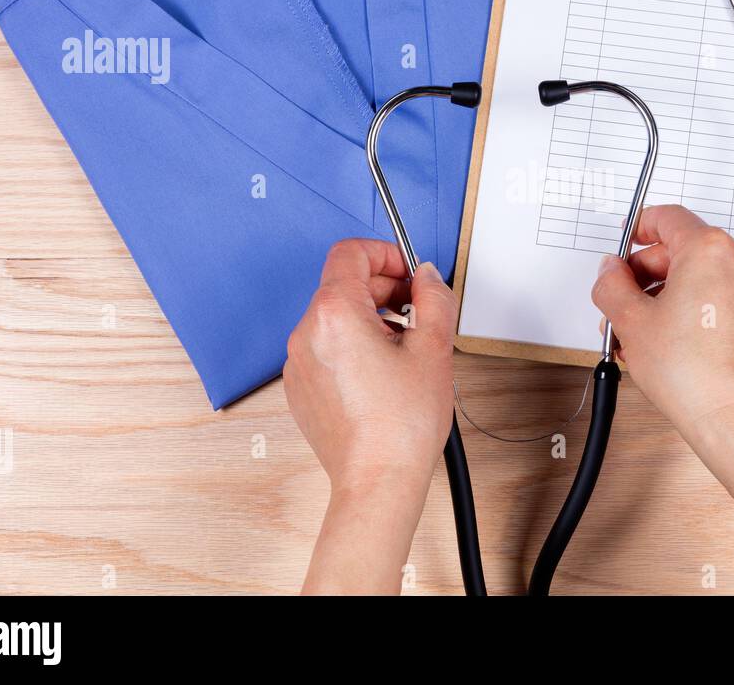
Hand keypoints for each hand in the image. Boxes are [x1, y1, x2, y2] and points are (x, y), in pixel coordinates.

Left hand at [283, 239, 456, 492]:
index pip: (350, 252)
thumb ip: (434, 298)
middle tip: (418, 312)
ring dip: (371, 319)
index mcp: (335, 314)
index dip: (385, 253)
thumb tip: (426, 277)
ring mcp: (299, 362)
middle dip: (384, 290)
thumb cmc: (401, 425)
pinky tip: (383, 373)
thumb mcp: (435, 349)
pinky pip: (327, 348)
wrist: (378, 481)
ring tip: (404, 349)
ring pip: (336, 317)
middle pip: (343, 284)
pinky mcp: (301, 387)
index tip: (408, 273)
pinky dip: (354, 346)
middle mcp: (307, 333)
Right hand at [592, 206, 733, 594]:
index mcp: (710, 249)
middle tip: (618, 304)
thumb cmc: (693, 373)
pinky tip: (664, 342)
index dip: (635, 229)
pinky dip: (690, 309)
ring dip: (663, 297)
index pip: (667, 218)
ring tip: (636, 334)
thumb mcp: (630, 322)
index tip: (621, 246)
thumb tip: (610, 271)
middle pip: (682, 250)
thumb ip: (611, 284)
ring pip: (699, 277)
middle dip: (644, 276)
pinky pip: (718, 297)